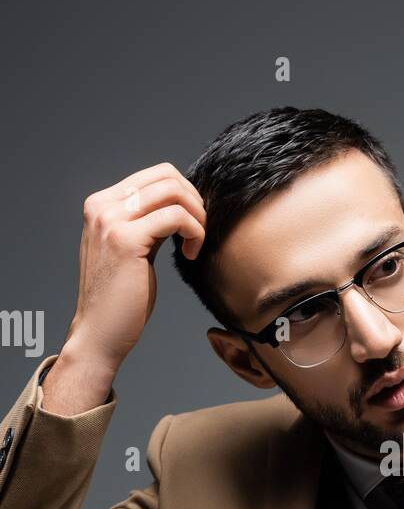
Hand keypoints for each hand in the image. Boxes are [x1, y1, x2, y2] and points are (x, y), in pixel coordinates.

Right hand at [42, 162, 206, 414]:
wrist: (99, 333)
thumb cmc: (122, 298)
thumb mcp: (132, 248)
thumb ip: (147, 221)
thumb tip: (182, 201)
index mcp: (101, 204)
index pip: (156, 174)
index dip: (186, 194)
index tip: (193, 224)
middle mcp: (102, 206)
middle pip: (167, 177)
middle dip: (195, 202)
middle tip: (199, 234)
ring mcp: (111, 220)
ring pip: (174, 192)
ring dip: (197, 217)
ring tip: (195, 244)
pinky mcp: (126, 239)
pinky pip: (177, 217)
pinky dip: (194, 233)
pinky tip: (191, 255)